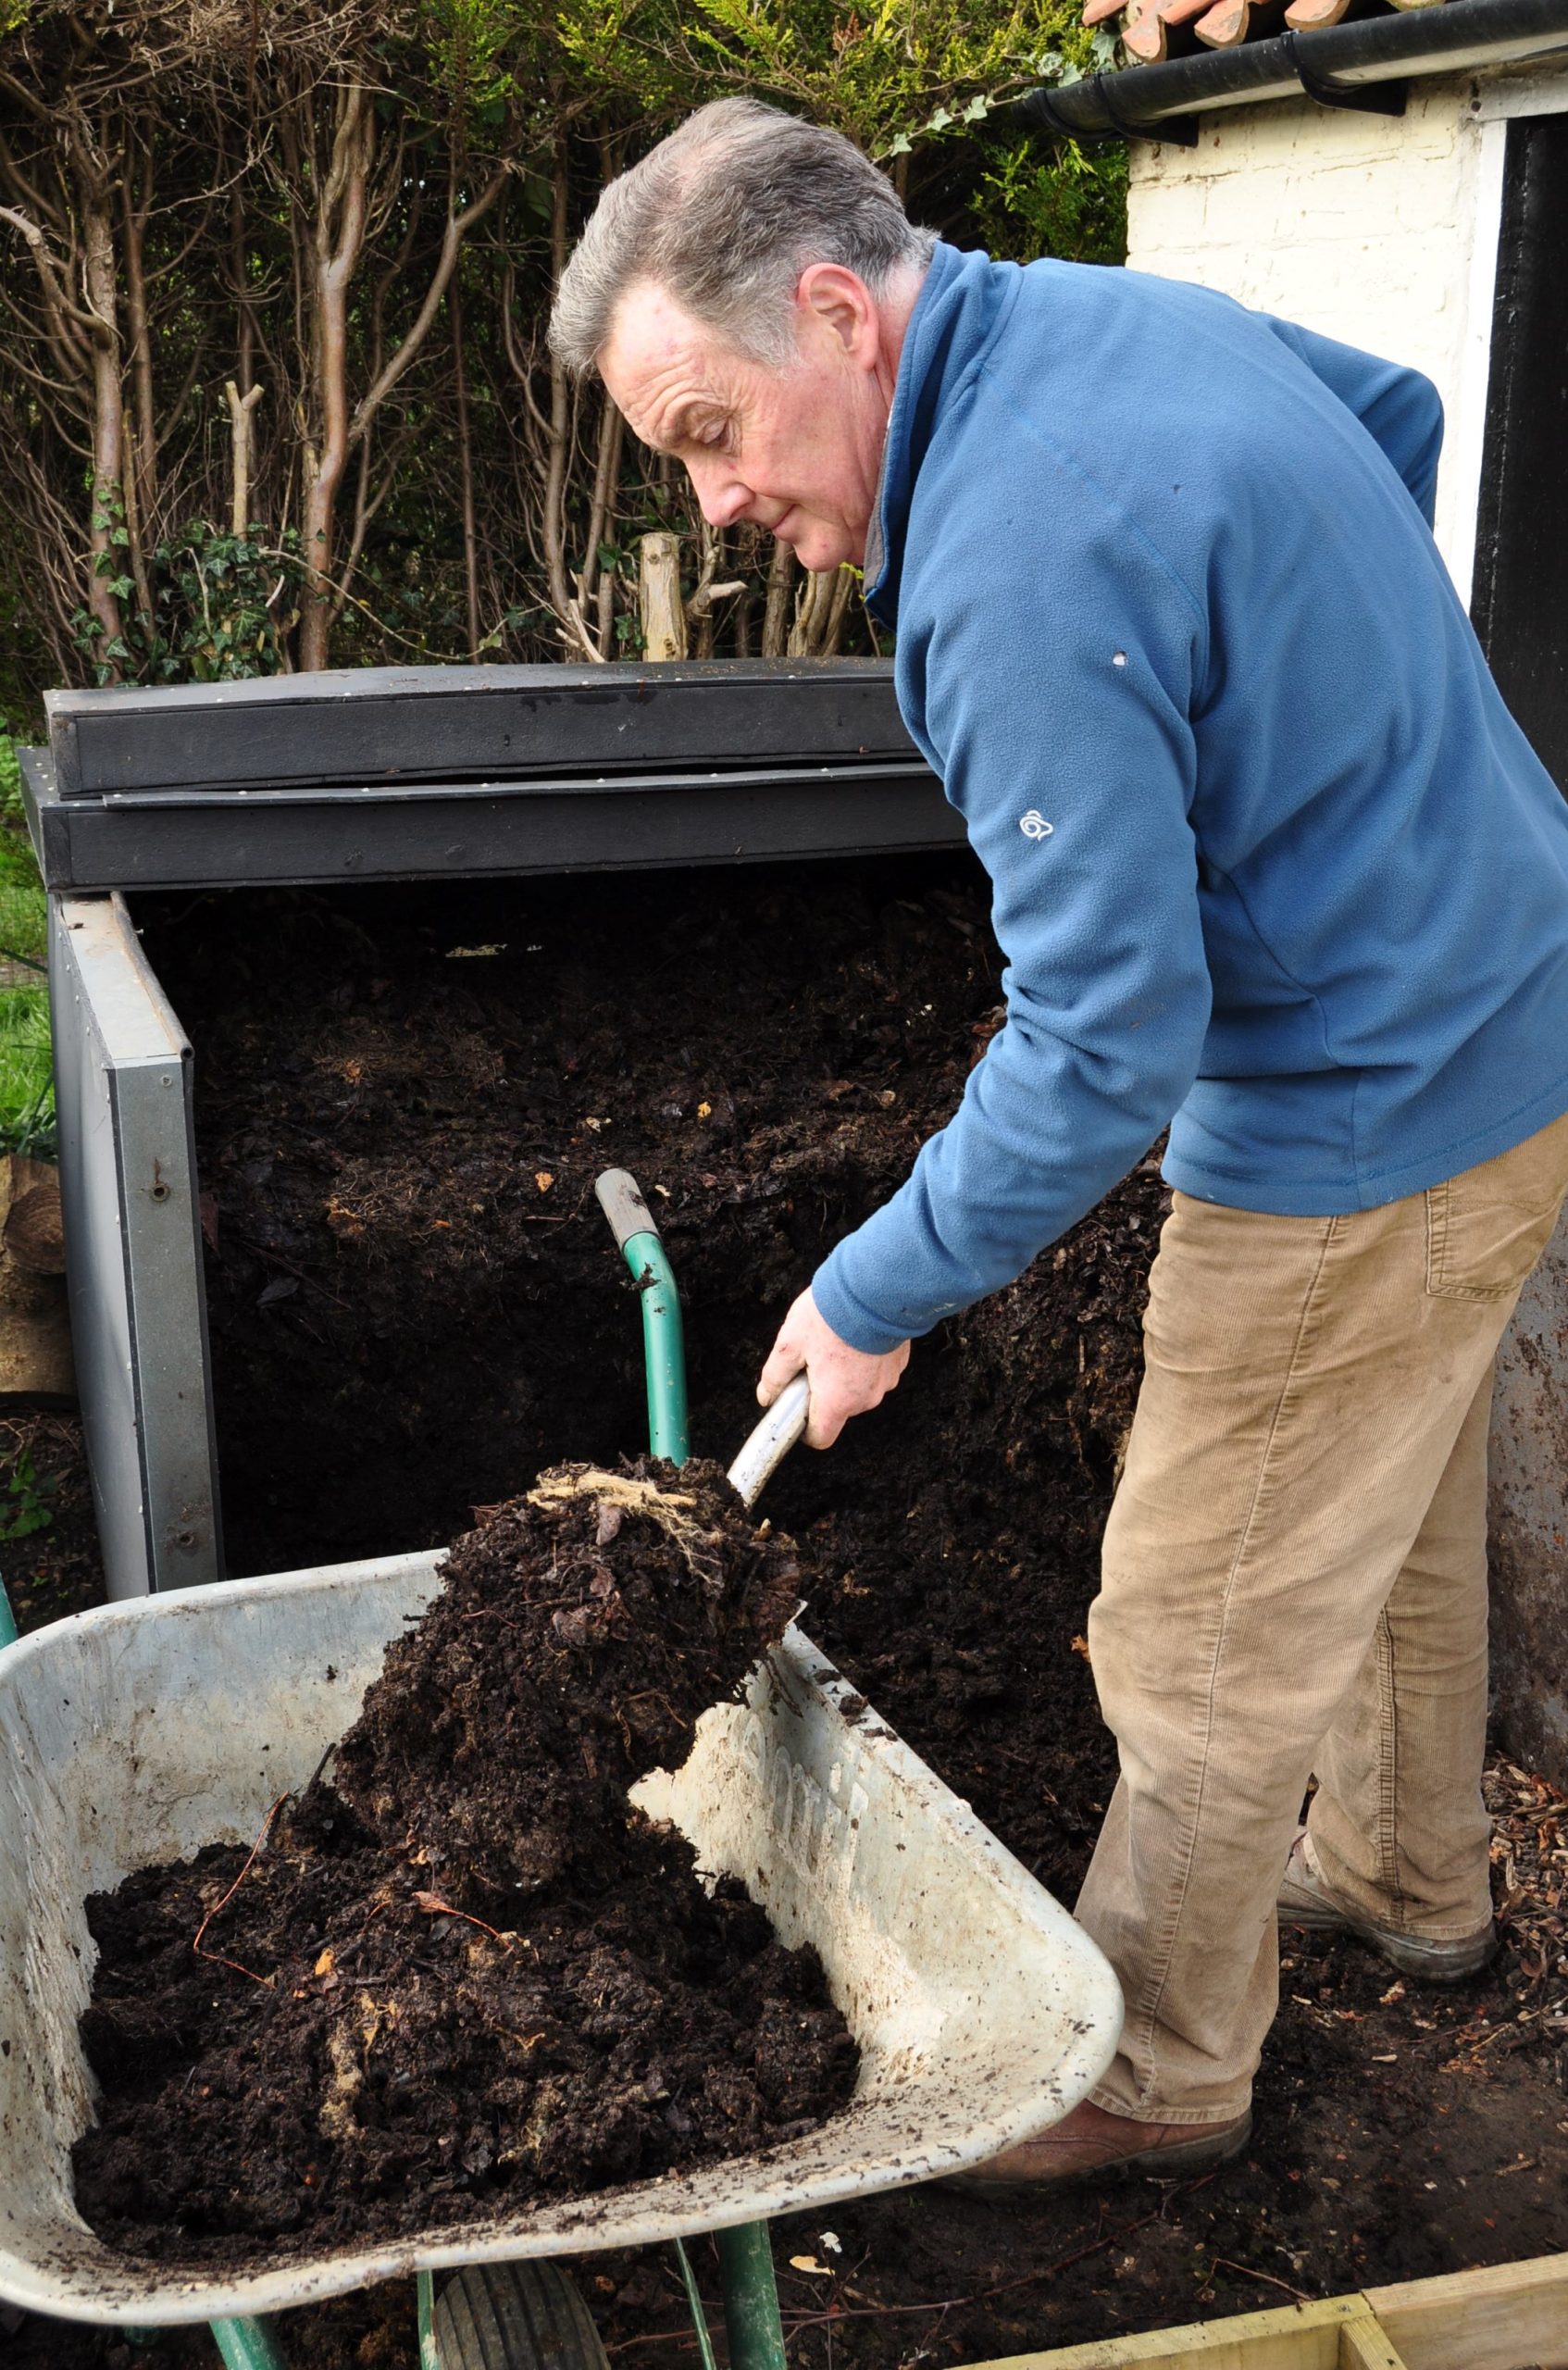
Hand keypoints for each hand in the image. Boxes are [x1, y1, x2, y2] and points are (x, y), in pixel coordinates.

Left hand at [757, 1287, 909, 1448]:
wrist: (874, 1288)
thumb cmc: (830, 1315)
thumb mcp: (789, 1344)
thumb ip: (775, 1376)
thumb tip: (767, 1396)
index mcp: (837, 1401)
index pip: (821, 1437)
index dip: (806, 1427)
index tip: (799, 1407)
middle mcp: (865, 1399)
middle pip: (840, 1409)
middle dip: (825, 1390)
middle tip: (813, 1359)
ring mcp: (886, 1381)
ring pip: (859, 1388)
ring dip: (846, 1374)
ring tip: (835, 1341)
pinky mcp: (898, 1363)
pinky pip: (876, 1371)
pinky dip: (865, 1360)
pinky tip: (855, 1336)